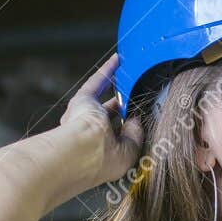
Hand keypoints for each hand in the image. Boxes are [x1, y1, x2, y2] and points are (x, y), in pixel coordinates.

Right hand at [66, 53, 142, 185]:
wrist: (81, 150)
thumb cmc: (102, 159)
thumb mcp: (129, 151)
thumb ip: (136, 135)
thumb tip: (137, 119)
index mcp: (103, 153)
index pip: (118, 139)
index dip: (129, 129)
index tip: (141, 121)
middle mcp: (91, 137)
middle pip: (111, 119)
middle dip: (124, 110)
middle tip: (139, 100)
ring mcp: (85, 119)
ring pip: (104, 101)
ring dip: (117, 90)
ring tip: (132, 79)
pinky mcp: (82, 102)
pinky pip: (97, 83)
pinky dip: (107, 71)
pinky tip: (118, 61)